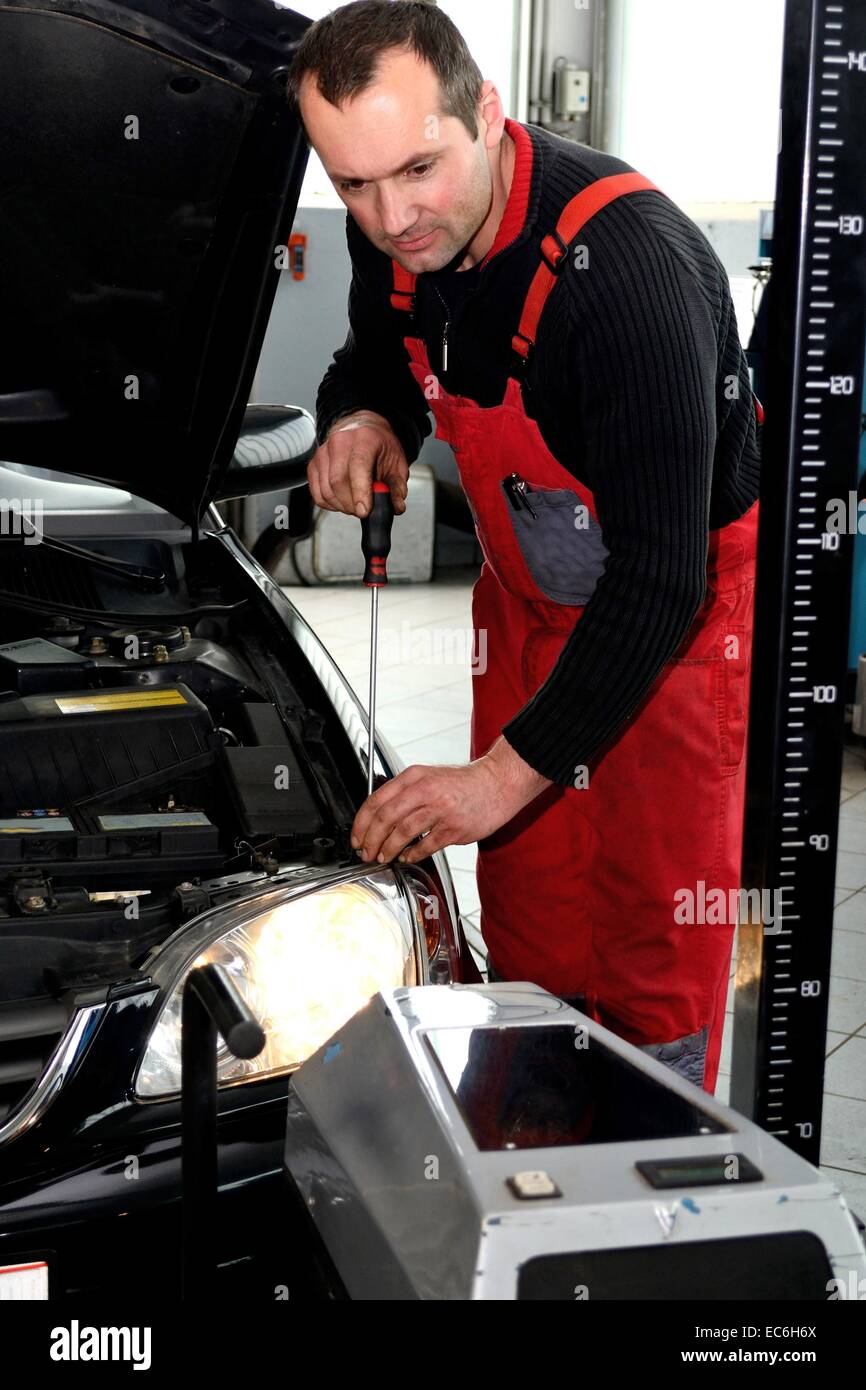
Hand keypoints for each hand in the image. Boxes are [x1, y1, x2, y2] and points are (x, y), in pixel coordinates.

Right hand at [307, 410, 408, 518]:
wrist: (362, 430)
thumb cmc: (379, 447)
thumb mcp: (397, 463)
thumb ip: (397, 487)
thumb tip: (396, 508)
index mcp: (364, 438)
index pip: (358, 466)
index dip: (360, 492)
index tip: (365, 511)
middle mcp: (339, 442)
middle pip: (338, 482)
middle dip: (351, 505)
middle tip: (363, 511)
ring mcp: (323, 453)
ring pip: (326, 491)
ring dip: (341, 506)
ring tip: (355, 505)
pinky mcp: (313, 465)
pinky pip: (318, 494)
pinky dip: (330, 505)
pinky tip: (342, 502)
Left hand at [351, 736, 551, 865]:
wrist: (497, 784)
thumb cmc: (462, 784)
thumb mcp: (429, 777)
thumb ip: (405, 793)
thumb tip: (378, 818)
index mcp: (414, 776)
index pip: (376, 800)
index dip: (361, 823)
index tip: (357, 837)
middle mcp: (425, 790)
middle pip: (386, 818)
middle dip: (371, 839)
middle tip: (366, 852)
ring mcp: (440, 809)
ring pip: (403, 832)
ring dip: (388, 849)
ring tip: (383, 857)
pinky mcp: (454, 827)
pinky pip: (426, 845)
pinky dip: (413, 854)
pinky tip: (408, 857)